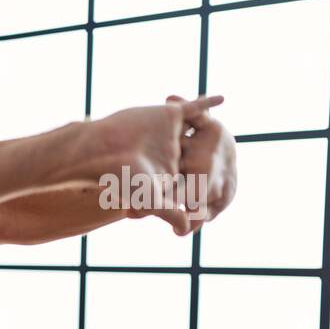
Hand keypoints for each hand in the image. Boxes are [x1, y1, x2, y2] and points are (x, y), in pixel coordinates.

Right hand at [91, 95, 224, 235]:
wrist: (102, 150)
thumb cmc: (123, 178)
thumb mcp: (150, 201)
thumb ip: (172, 213)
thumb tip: (186, 229)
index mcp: (167, 171)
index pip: (190, 177)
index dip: (203, 183)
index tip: (215, 193)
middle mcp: (170, 151)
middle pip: (196, 153)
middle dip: (208, 154)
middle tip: (227, 157)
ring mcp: (170, 132)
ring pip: (196, 129)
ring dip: (209, 127)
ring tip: (223, 129)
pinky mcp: (168, 114)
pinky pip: (195, 108)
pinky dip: (208, 103)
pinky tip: (222, 99)